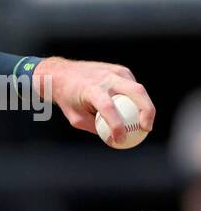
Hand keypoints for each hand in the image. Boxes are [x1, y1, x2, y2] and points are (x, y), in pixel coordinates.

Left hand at [35, 56, 156, 143]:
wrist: (62, 74)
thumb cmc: (68, 98)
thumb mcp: (76, 118)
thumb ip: (95, 127)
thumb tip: (113, 139)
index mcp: (92, 89)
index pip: (109, 108)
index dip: (117, 125)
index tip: (121, 140)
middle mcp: (106, 78)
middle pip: (136, 92)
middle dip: (147, 111)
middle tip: (147, 129)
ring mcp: (116, 72)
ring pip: (139, 89)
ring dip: (145, 107)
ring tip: (143, 124)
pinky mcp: (121, 70)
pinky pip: (133, 87)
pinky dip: (136, 100)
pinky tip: (133, 111)